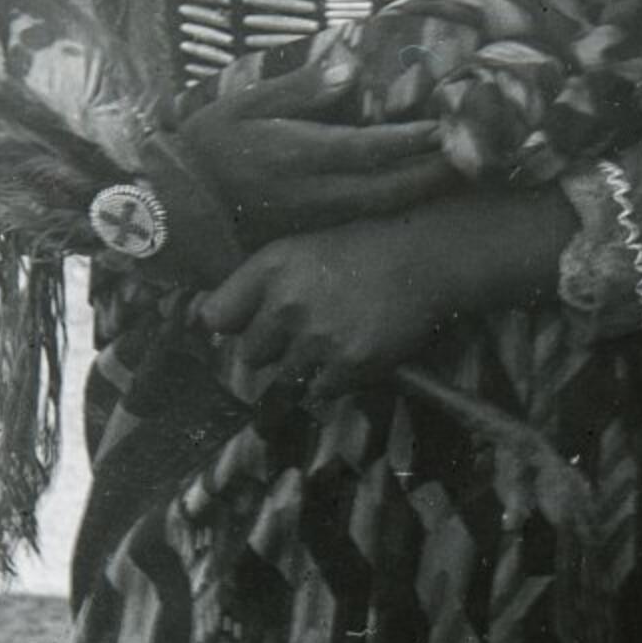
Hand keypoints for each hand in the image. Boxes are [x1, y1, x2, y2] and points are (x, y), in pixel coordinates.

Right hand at [167, 49, 454, 246]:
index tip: (445, 126)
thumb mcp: (245, 103)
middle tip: (477, 157)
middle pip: (389, 188)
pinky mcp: (316, 231)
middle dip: (434, 175)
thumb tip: (350, 65)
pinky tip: (421, 193)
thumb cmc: (211, 145)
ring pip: (383, 209)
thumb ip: (301, 88)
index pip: (367, 150)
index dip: (410, 141)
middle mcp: (315, 192)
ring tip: (461, 173)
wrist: (179, 208)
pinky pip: (367, 219)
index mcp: (298, 155)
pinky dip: (399, 205)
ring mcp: (318, 218)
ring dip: (424, 193)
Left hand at [201, 195, 566, 399]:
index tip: (244, 327)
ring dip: (303, 369)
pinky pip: (319, 393)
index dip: (231, 326)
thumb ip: (258, 283)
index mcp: (271, 267)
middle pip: (250, 355)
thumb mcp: (301, 249)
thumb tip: (217, 323)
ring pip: (283, 380)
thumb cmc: (362, 251)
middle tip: (305, 332)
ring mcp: (318, 337)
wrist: (424, 258)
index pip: (217, 317)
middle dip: (272, 349)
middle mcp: (288, 302)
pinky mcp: (349, 364)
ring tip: (331, 343)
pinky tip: (352, 352)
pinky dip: (332, 381)